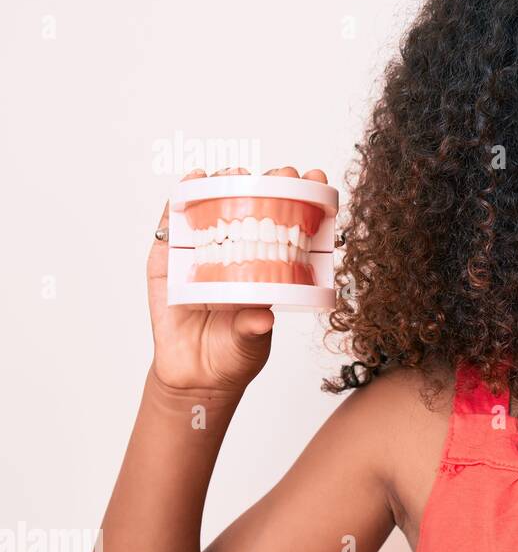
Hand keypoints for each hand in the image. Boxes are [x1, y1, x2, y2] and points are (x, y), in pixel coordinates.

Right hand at [146, 166, 326, 393]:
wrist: (194, 377)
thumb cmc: (234, 356)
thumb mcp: (251, 341)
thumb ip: (253, 328)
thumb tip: (262, 317)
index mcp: (266, 267)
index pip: (288, 226)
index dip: (302, 199)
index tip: (315, 177)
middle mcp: (237, 254)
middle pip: (253, 207)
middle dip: (269, 184)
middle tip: (282, 175)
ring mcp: (202, 254)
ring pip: (213, 207)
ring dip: (225, 182)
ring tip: (237, 173)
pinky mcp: (168, 261)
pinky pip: (172, 224)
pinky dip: (179, 199)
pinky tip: (192, 181)